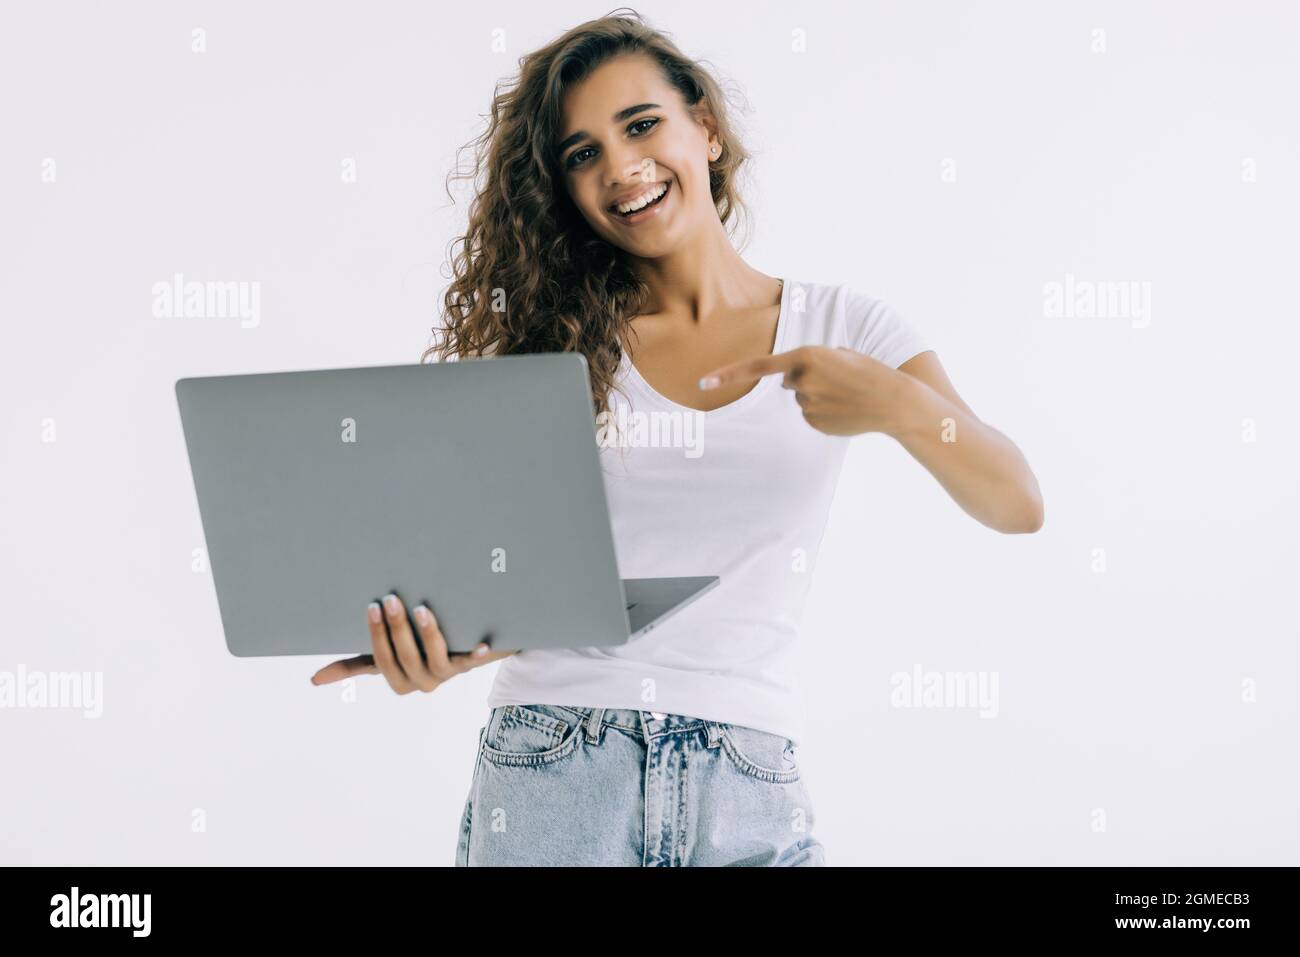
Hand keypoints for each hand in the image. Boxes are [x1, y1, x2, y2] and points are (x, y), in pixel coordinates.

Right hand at [310, 593, 516, 694]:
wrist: (461, 657)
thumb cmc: (414, 654)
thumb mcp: (385, 660)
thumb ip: (355, 667)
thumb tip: (313, 680)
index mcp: (398, 680)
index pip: (381, 659)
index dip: (376, 634)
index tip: (371, 607)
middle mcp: (421, 682)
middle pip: (405, 657)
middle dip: (396, 628)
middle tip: (391, 598)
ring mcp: (445, 675)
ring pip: (434, 658)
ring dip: (427, 634)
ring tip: (422, 608)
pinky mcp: (468, 665)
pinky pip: (471, 661)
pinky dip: (476, 654)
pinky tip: (482, 644)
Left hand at [699, 345, 914, 436]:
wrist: (893, 400)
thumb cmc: (867, 371)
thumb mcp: (837, 354)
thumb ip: (808, 363)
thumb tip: (788, 383)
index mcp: (806, 356)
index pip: (758, 366)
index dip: (727, 374)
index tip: (702, 382)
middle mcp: (802, 380)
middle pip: (788, 381)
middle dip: (806, 379)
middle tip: (837, 378)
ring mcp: (807, 404)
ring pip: (800, 399)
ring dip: (818, 395)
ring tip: (845, 394)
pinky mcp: (814, 423)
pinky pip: (810, 415)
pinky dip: (823, 412)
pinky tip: (844, 410)